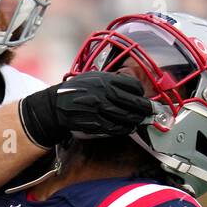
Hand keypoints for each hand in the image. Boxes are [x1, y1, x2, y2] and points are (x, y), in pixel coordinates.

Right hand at [19, 73, 152, 146]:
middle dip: (145, 109)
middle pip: (134, 103)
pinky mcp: (96, 123)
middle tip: (150, 112)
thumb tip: (132, 90)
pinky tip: (128, 128)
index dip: (141, 92)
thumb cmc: (75, 90)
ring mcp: (100, 110)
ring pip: (127, 117)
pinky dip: (124, 129)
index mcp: (105, 80)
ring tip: (140, 121)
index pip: (133, 86)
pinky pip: (116, 128)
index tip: (143, 96)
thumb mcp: (93, 78)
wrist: (55, 106)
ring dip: (136, 120)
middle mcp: (104, 94)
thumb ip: (111, 82)